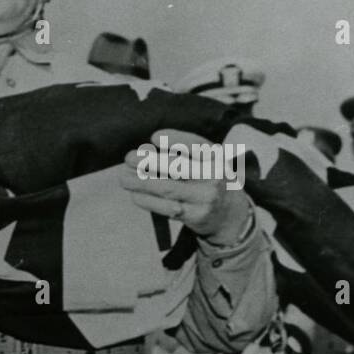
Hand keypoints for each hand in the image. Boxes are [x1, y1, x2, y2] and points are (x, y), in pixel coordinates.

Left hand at [119, 134, 252, 243]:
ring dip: (140, 182)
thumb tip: (145, 150)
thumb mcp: (206, 161)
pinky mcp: (195, 216)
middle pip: (177, 167)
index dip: (175, 139)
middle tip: (129, 158)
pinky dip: (145, 200)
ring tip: (124, 178)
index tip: (154, 137)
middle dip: (148, 161)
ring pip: (167, 188)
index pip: (197, 145)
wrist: (229, 213)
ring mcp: (205, 198)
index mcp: (217, 158)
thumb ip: (182, 154)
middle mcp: (215, 177)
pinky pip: (164, 208)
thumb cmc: (208, 180)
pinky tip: (134, 194)